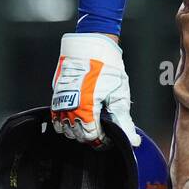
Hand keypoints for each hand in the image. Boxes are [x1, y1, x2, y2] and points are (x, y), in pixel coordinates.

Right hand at [50, 32, 140, 146]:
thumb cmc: (106, 66)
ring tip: (92, 124)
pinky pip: (57, 120)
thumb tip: (132, 140)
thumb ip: (123, 120)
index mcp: (87, 108)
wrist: (89, 47)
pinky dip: (66, 124)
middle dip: (92, 136)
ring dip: (79, 132)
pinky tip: (78, 118)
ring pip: (67, 130)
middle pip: (79, 136)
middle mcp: (70, 108)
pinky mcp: (56, 98)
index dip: (103, 141)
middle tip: (104, 131)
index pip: (92, 137)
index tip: (110, 138)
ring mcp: (61, 103)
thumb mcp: (119, 94)